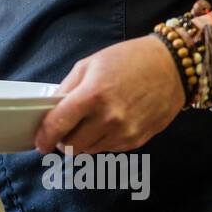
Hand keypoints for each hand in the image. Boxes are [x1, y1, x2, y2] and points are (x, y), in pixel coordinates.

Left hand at [33, 35, 185, 154]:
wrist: (172, 66)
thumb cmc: (129, 60)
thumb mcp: (90, 64)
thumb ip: (67, 88)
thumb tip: (51, 110)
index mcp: (93, 94)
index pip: (59, 124)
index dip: (45, 137)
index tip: (40, 142)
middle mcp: (109, 117)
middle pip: (72, 146)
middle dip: (62, 141)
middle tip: (63, 131)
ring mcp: (125, 132)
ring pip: (90, 151)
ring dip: (82, 142)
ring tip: (87, 124)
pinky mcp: (137, 140)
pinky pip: (108, 149)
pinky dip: (101, 141)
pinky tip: (107, 124)